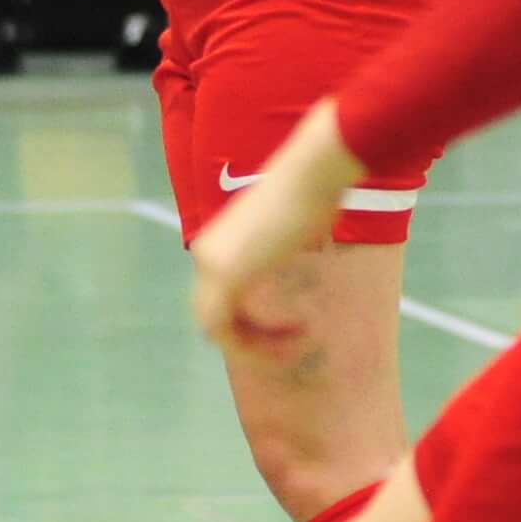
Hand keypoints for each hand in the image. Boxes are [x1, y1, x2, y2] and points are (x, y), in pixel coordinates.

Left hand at [188, 99, 359, 366]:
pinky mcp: (226, 275)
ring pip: (217, 331)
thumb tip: (292, 264)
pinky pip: (226, 331)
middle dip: (253, 341)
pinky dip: (257, 344)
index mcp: (217, 245)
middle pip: (213, 320)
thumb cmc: (314, 194)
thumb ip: (278, 254)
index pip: (221, 301)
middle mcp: (206, 255)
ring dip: (257, 348)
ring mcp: (211, 265)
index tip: (295, 324)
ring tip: (300, 344)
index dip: (253, 324)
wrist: (313, 174)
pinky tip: (297, 334)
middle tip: (295, 346)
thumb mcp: (291, 231)